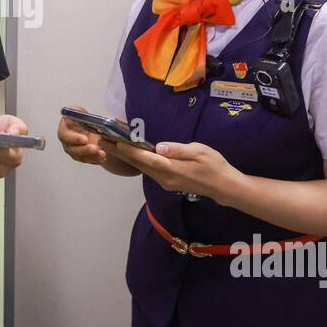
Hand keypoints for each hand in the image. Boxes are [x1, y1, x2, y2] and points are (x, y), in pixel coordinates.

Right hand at [57, 106, 106, 165]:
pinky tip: (103, 157)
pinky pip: (87, 160)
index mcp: (65, 128)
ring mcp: (74, 150)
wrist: (94, 128)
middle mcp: (67, 141)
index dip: (74, 138)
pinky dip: (95, 159)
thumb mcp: (81, 111)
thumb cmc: (85, 120)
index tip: (85, 139)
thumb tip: (77, 111)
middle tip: (95, 148)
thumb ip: (77, 112)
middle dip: (83, 149)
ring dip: (90, 156)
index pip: (64, 135)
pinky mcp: (82, 156)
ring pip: (79, 156)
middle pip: (71, 148)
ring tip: (102, 153)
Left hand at [103, 139, 241, 202]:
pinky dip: (137, 161)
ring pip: (142, 168)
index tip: (114, 141)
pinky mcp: (168, 182)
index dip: (129, 150)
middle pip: (138, 164)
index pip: (145, 158)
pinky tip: (130, 154)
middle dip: (120, 152)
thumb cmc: (214, 166)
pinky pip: (148, 170)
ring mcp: (165, 182)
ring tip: (111, 144)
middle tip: (102, 140)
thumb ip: (178, 150)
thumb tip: (160, 147)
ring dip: (126, 157)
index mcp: (172, 169)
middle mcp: (164, 178)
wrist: (224, 187)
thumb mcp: (200, 152)